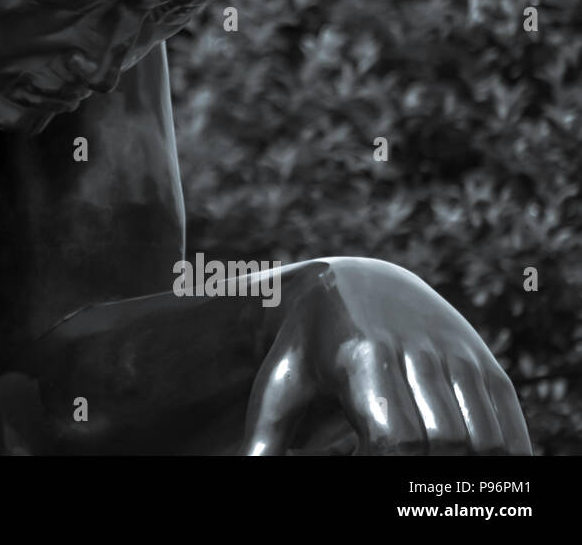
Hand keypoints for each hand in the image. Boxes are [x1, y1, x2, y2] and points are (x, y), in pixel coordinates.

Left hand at [244, 257, 531, 454]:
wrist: (351, 287)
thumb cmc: (305, 349)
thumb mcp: (277, 386)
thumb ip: (265, 439)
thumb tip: (250, 472)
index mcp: (364, 355)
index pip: (397, 436)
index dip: (384, 466)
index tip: (359, 462)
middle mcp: (419, 350)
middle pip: (445, 442)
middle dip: (423, 473)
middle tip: (389, 467)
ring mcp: (459, 356)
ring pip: (485, 439)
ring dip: (462, 468)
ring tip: (420, 470)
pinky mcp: (485, 366)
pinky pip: (510, 430)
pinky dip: (498, 459)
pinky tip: (458, 467)